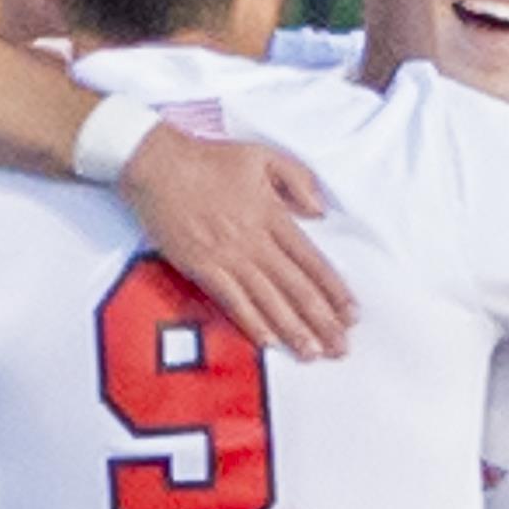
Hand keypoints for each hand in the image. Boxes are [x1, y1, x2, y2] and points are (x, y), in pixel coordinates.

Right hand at [119, 126, 356, 362]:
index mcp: (272, 215)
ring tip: (313, 352)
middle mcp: (254, 240)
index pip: (311, 260)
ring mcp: (227, 256)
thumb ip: (296, 179)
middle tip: (340, 347)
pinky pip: (232, 300)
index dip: (334, 290)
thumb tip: (320, 211)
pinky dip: (251, 322)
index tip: (352, 314)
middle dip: (321, 320)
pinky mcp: (201, 266)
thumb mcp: (261, 155)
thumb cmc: (207, 159)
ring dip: (292, 328)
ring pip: (268, 299)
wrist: (156, 164)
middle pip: (296, 287)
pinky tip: (269, 342)